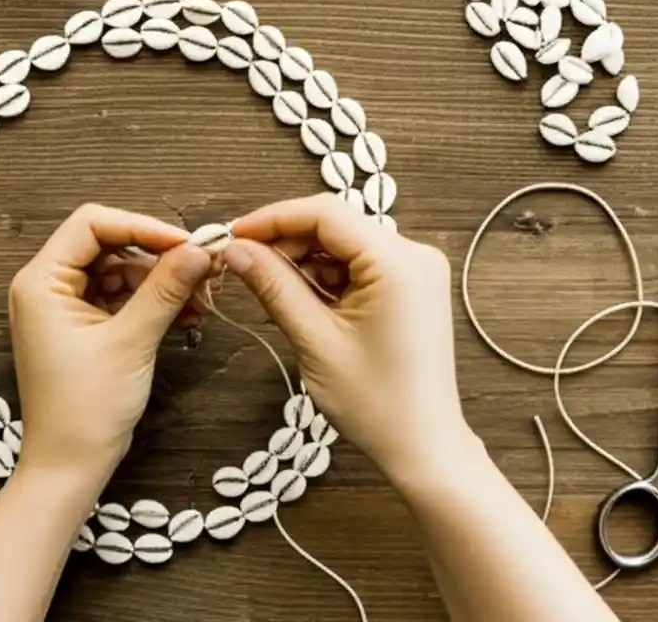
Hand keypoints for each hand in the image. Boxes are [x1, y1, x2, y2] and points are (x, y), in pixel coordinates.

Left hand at [8, 204, 211, 483]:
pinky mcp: (80, 327)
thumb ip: (165, 289)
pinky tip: (186, 314)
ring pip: (119, 271)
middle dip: (157, 256)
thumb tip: (198, 251)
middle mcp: (45, 287)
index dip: (143, 227)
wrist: (69, 466)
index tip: (185, 243)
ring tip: (200, 299)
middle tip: (200, 268)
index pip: (92, 224)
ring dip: (160, 282)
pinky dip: (151, 303)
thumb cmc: (84, 411)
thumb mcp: (131, 341)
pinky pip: (120, 299)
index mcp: (40, 282)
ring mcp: (62, 308)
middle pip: (108, 245)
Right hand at [225, 195, 480, 490]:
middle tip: (243, 267)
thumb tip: (236, 250)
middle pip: (334, 225)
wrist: (423, 446)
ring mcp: (416, 271)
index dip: (273, 218)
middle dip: (286, 243)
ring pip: (343, 245)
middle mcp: (414, 256)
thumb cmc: (377, 404)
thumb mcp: (314, 341)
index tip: (234, 235)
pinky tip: (301, 303)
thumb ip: (273, 286)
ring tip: (271, 295)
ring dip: (303, 263)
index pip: (325, 213)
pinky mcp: (411, 288)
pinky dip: (325, 278)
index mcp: (398, 263)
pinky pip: (358, 265)